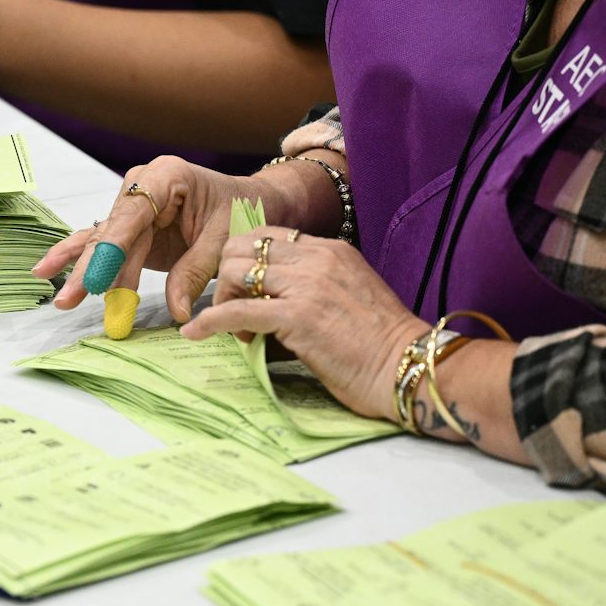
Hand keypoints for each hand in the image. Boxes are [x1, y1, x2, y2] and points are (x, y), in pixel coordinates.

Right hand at [33, 156, 294, 319]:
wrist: (245, 201)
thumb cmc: (239, 210)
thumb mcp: (224, 239)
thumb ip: (195, 272)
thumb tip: (176, 311)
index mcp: (166, 176)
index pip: (132, 216)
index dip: (112, 250)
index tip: (96, 279)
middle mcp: (141, 184)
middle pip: (111, 232)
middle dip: (92, 268)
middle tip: (73, 297)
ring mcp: (131, 203)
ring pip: (102, 241)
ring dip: (84, 272)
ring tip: (64, 299)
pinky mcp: (130, 225)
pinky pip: (100, 242)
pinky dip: (78, 258)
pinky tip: (48, 270)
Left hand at [181, 227, 426, 418]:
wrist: (409, 368)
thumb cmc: (379, 345)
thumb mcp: (344, 298)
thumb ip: (308, 289)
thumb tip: (263, 302)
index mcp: (331, 250)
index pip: (266, 237)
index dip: (244, 260)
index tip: (242, 290)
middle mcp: (318, 258)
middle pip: (243, 248)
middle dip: (227, 277)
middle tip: (233, 310)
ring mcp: (308, 284)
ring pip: (236, 273)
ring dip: (222, 300)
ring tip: (234, 330)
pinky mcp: (298, 315)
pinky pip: (236, 310)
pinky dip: (209, 321)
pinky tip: (195, 333)